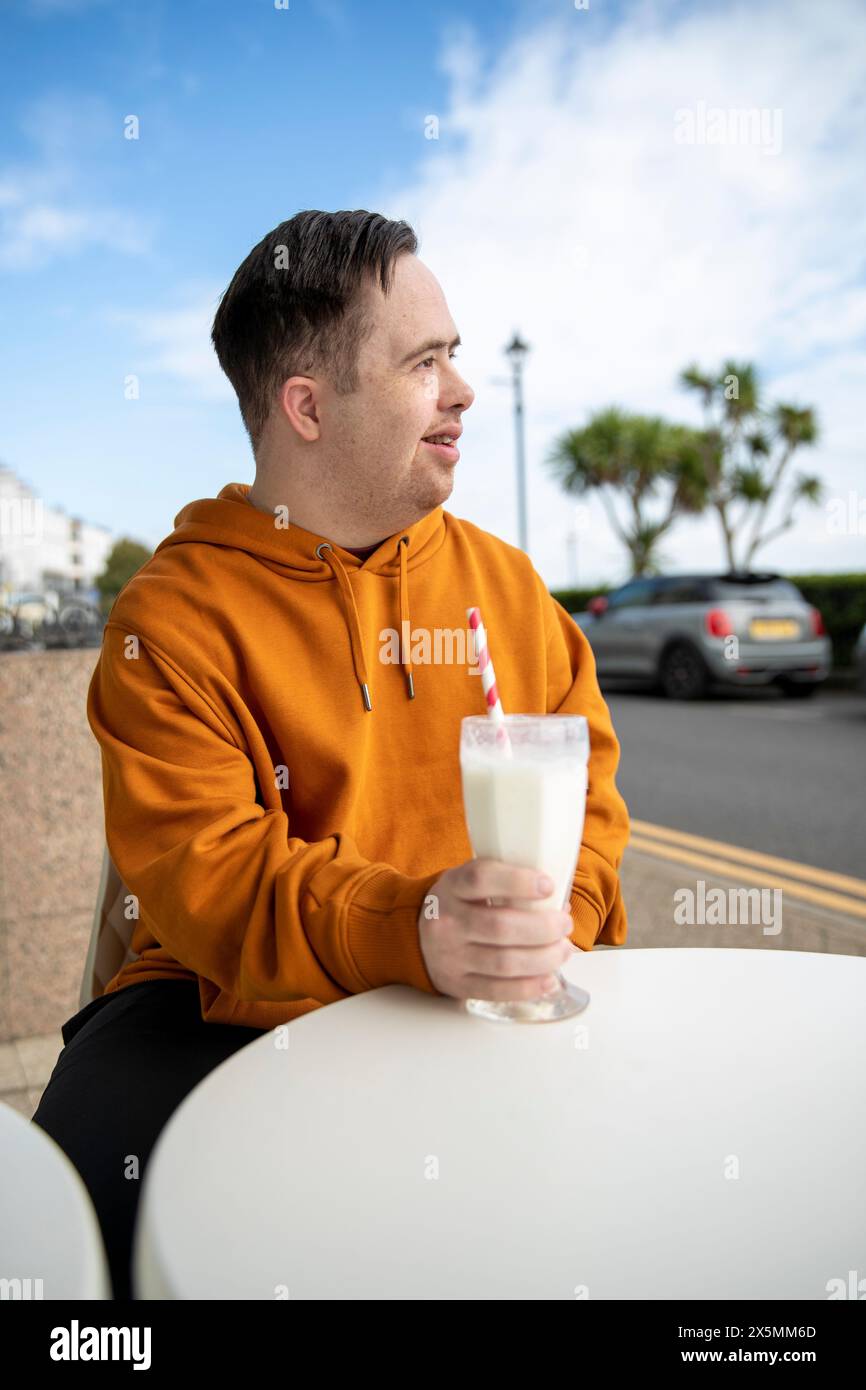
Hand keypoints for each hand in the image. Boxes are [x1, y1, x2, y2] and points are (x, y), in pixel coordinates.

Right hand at [418, 858, 574, 1000]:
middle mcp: (447, 922)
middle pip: (500, 926)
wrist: (414, 937)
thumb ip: (506, 885)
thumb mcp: (469, 883)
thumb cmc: (457, 905)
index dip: (518, 882)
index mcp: (451, 888)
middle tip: (564, 924)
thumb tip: (557, 903)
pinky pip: (497, 990)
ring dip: (543, 958)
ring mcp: (450, 957)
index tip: (547, 885)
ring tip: (563, 950)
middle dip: (543, 927)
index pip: (481, 878)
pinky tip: (549, 979)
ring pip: (504, 962)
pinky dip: (529, 987)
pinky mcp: (457, 985)